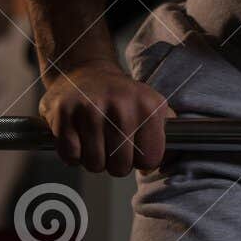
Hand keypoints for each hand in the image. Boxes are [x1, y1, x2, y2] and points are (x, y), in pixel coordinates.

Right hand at [39, 59, 172, 175]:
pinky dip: (72, 155)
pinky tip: (78, 137)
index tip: (135, 148)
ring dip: (93, 160)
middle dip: (115, 164)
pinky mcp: (64, 113)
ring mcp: (91, 108)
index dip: (140, 161)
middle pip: (120, 167)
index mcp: (149, 105)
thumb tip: (177, 157)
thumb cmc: (122, 98)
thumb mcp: (153, 106)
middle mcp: (122, 105)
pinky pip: (70, 156)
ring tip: (95, 139)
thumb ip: (167, 132)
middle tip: (111, 145)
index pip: (149, 160)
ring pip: (94, 164)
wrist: (85, 72)